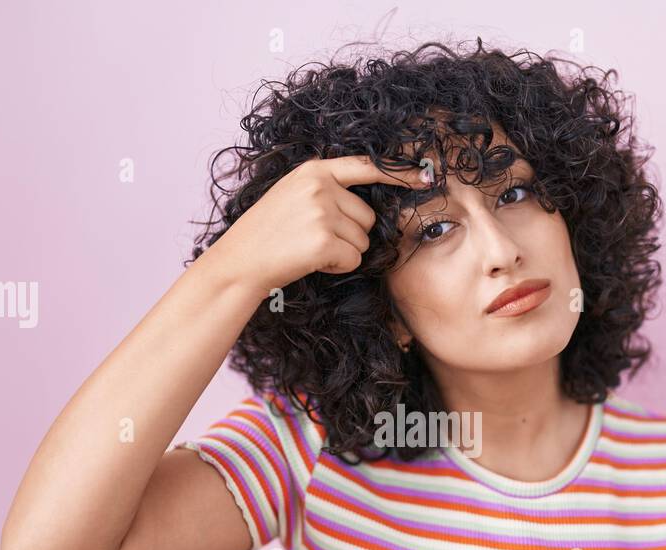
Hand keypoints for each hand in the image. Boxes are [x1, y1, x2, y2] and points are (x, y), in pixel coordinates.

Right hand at [210, 155, 428, 294]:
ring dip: (344, 252)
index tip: (426, 175)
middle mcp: (321, 186)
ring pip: (364, 240)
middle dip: (351, 234)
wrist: (239, 261)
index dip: (400, 173)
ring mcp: (323, 212)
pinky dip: (338, 267)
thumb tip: (368, 205)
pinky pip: (354, 259)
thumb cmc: (267, 233)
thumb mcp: (293, 194)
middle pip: (369, 216)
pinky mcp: (324, 240)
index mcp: (315, 170)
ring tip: (309, 249)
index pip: (367, 166)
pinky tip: (311, 261)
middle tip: (315, 239)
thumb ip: (326, 189)